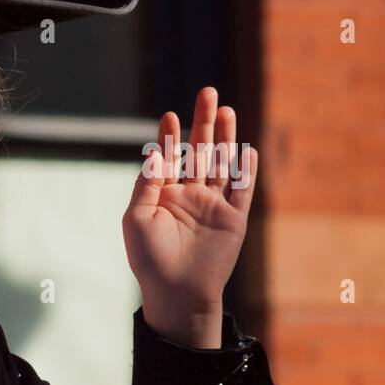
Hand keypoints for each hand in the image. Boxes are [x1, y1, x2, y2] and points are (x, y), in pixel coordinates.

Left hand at [123, 86, 259, 347]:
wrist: (176, 292)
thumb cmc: (150, 259)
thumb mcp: (138, 219)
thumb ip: (147, 186)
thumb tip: (154, 155)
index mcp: (164, 195)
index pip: (169, 157)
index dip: (169, 136)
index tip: (169, 116)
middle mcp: (190, 195)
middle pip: (199, 151)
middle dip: (203, 123)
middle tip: (207, 93)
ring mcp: (213, 205)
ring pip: (222, 163)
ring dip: (225, 137)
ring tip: (227, 109)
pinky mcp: (233, 218)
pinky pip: (242, 189)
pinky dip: (245, 168)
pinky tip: (247, 148)